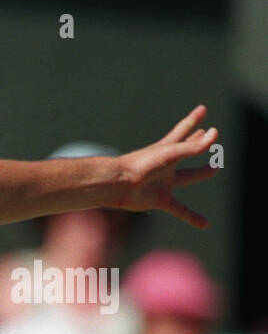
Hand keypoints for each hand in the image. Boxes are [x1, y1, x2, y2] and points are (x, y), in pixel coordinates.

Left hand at [114, 105, 219, 227]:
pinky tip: (205, 224)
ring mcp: (163, 181)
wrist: (118, 184)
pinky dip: (192, 216)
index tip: (202, 109)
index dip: (193, 120)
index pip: (183, 130)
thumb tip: (214, 134)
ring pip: (187, 177)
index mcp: (166, 148)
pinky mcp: (160, 199)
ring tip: (215, 169)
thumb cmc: (140, 165)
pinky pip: (179, 209)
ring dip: (201, 173)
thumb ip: (193, 147)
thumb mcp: (170, 153)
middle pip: (186, 150)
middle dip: (197, 143)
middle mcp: (166, 164)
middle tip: (209, 135)